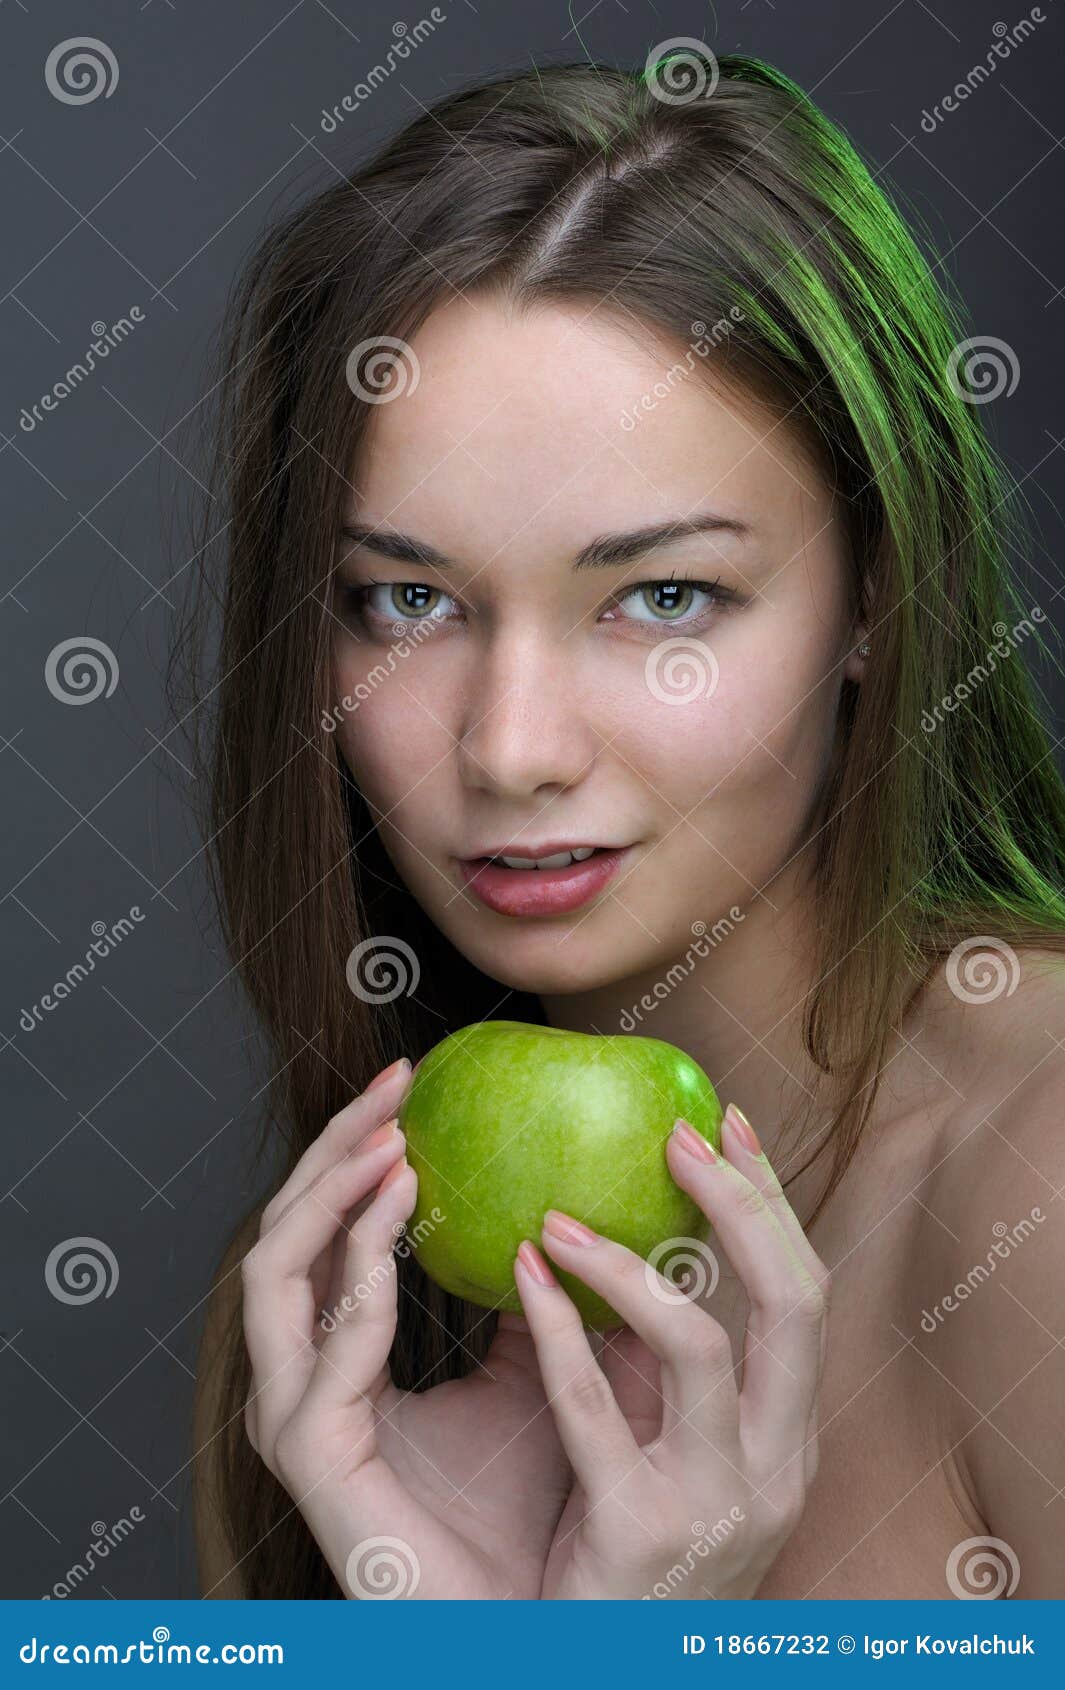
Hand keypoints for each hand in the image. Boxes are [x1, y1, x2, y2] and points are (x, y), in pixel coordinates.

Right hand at [240, 1059, 571, 1598]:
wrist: (527, 1630)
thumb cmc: (530, 1513)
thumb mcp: (540, 1381)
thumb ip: (536, 1305)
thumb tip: (573, 1212)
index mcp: (340, 1359)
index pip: (323, 1230)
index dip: (354, 1151)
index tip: (411, 1085)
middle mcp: (301, 1380)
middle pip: (285, 1230)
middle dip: (331, 1146)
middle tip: (394, 1082)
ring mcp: (292, 1419)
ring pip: (271, 1272)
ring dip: (328, 1194)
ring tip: (388, 1138)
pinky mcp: (307, 1459)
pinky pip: (321, 1348)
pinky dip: (355, 1275)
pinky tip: (398, 1222)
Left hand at [513, 1105, 830, 1599]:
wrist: (603, 1675)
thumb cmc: (623, 1561)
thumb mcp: (668, 1458)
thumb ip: (652, 1370)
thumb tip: (605, 1240)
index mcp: (786, 1440)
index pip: (804, 1296)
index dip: (770, 1204)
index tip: (723, 1126)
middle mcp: (775, 1468)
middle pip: (795, 1304)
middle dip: (744, 1206)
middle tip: (679, 1136)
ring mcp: (717, 1505)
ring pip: (704, 1347)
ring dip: (631, 1263)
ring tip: (563, 1214)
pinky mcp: (641, 1534)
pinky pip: (596, 1412)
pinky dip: (559, 1330)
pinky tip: (523, 1274)